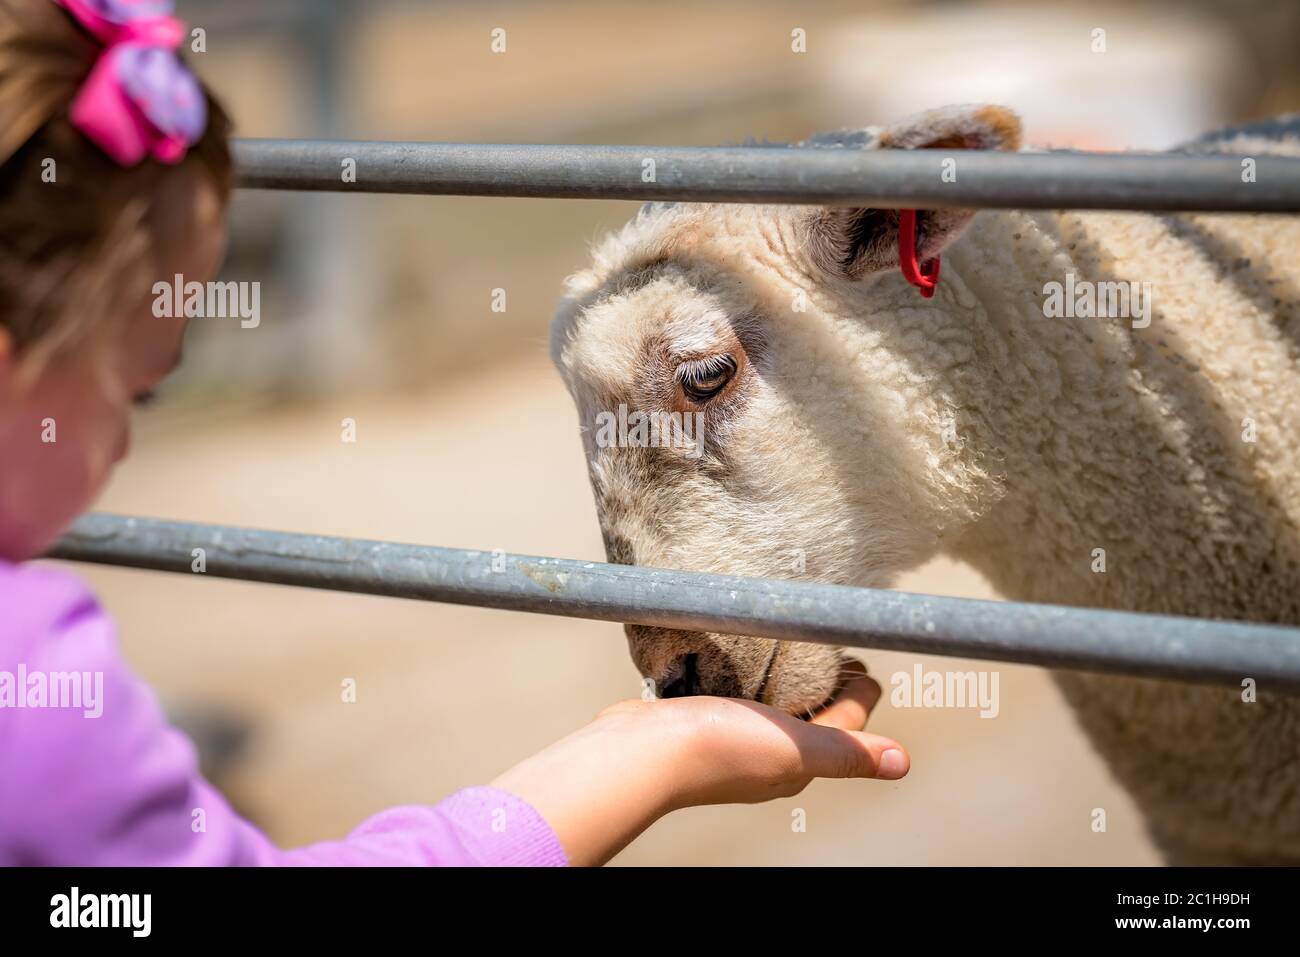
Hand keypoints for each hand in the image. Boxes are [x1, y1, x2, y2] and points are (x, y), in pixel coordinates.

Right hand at [490, 661, 907, 865]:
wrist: (639, 752)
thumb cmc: (714, 752)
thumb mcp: (793, 747)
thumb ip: (847, 751)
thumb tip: (902, 764)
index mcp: (796, 763)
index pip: (845, 723)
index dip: (860, 689)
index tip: (863, 656)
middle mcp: (768, 754)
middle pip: (811, 713)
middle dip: (825, 680)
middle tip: (831, 637)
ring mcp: (732, 738)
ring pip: (773, 702)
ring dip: (785, 674)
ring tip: (790, 636)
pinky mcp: (700, 719)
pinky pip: (735, 694)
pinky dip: (746, 673)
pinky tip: (741, 652)